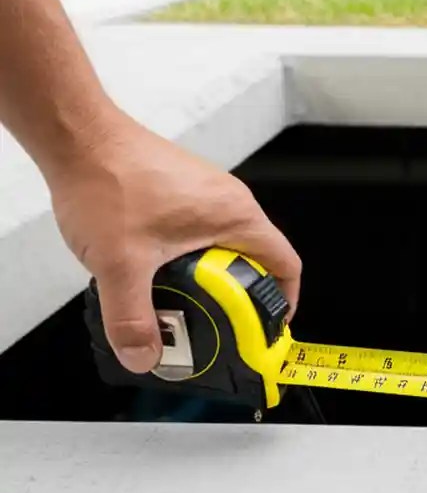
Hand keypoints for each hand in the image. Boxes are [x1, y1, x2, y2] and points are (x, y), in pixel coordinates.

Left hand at [48, 110, 300, 373]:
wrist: (75, 134)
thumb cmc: (108, 182)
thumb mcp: (119, 263)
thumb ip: (131, 318)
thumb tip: (142, 358)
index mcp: (236, 216)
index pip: (286, 264)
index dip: (284, 301)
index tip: (266, 328)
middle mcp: (230, 200)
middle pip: (257, 259)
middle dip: (240, 298)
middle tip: (218, 326)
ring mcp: (206, 191)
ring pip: (226, 245)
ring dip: (211, 277)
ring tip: (183, 302)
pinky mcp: (182, 188)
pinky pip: (202, 230)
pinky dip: (191, 257)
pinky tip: (156, 269)